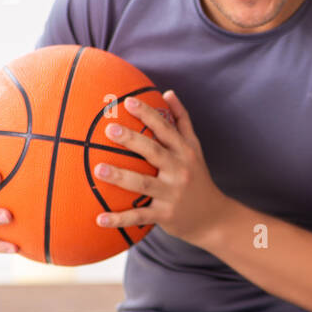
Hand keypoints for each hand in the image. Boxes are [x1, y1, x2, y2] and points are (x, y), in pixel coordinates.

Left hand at [92, 90, 226, 246]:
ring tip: (98, 169)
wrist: (213, 217)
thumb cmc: (197, 177)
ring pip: (144, 184)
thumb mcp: (194, 149)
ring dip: (121, 177)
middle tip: (110, 130)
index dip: (148, 114)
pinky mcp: (165, 215)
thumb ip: (182, 121)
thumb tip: (168, 92)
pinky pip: (139, 217)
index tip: (128, 102)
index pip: (166, 129)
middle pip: (154, 152)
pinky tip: (99, 219)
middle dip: (133, 140)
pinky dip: (119, 219)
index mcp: (185, 152)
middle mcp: (180, 171)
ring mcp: (172, 194)